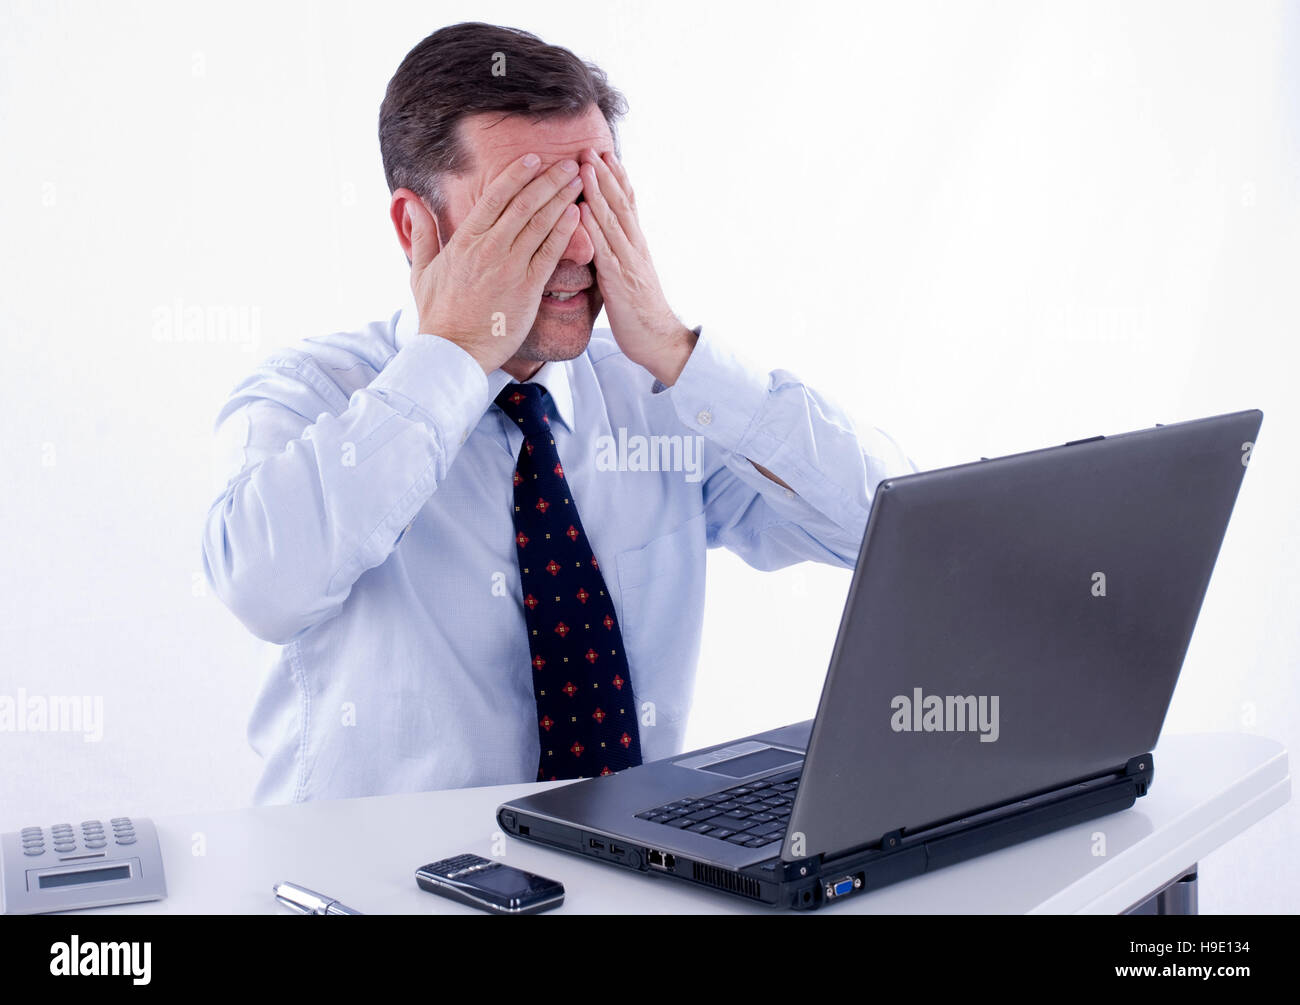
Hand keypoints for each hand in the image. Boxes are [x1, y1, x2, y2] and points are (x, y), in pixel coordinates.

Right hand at [408, 154, 583, 373]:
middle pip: (523, 203)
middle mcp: (489, 248)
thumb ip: (422, 232)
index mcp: (465, 240)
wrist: (454, 350)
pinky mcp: (527, 288)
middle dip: (548, 180)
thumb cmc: (438, 314)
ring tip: (578, 180)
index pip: (494, 196)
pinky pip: (550, 252)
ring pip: (540, 223)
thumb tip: (409, 200)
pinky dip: (564, 230)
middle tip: (568, 163)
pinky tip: (576, 213)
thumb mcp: (422, 269)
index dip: (517, 174)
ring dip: (561, 198)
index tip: (534, 158)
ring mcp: (509, 266)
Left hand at [578, 149, 696, 385]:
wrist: (659, 342)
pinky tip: (581, 210)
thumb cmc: (640, 314)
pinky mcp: (619, 281)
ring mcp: (628, 263)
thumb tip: (603, 242)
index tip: (605, 154)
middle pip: (621, 203)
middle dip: (606, 173)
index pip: (627, 205)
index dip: (617, 178)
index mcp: (637, 247)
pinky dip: (593, 227)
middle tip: (591, 146)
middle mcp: (635, 248)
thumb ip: (618, 257)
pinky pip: (604, 249)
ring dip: (599, 191)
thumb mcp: (629, 278)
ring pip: (613, 220)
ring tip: (585, 165)